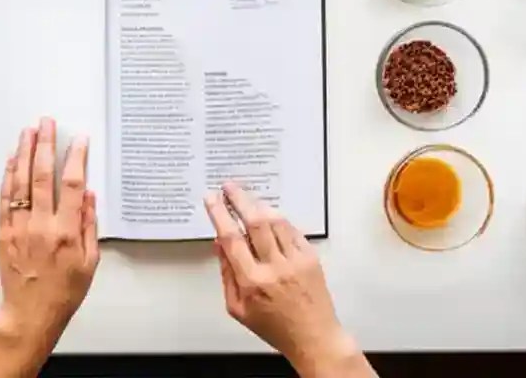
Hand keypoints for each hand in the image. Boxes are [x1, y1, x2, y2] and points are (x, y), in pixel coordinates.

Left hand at [0, 118, 99, 377]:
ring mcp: (20, 227)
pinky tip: (11, 160)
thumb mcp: (91, 262)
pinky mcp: (5, 232)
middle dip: (45, 145)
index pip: (73, 185)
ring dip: (24, 153)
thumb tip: (89, 195)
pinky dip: (8, 176)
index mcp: (67, 232)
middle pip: (43, 175)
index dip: (76, 158)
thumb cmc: (64, 292)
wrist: (31, 313)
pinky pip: (5, 198)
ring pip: (20, 182)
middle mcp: (42, 225)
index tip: (79, 140)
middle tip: (47, 123)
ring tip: (27, 131)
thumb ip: (90, 225)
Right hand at [204, 183, 372, 377]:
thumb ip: (226, 274)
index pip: (232, 238)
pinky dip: (278, 219)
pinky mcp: (311, 257)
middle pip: (255, 222)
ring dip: (259, 204)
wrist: (313, 337)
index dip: (219, 214)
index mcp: (252, 282)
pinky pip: (292, 230)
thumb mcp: (238, 308)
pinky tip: (269, 214)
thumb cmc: (275, 327)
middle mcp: (275, 268)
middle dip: (239, 199)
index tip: (212, 200)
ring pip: (275, 221)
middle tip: (229, 187)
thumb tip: (219, 244)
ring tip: (246, 197)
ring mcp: (295, 261)